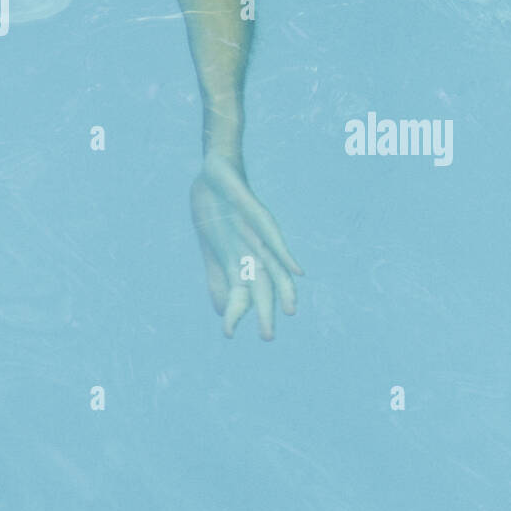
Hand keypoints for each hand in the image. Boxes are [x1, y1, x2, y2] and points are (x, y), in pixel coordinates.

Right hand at [190, 153, 302, 338]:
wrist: (216, 172)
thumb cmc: (216, 212)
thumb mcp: (212, 250)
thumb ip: (218, 280)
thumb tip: (222, 313)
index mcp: (239, 261)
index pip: (242, 292)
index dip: (237, 313)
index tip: (229, 335)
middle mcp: (253, 253)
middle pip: (263, 286)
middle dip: (266, 312)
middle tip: (267, 337)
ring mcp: (257, 236)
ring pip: (274, 268)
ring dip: (284, 291)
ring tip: (290, 312)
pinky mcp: (258, 216)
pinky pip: (275, 238)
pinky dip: (286, 256)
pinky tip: (298, 271)